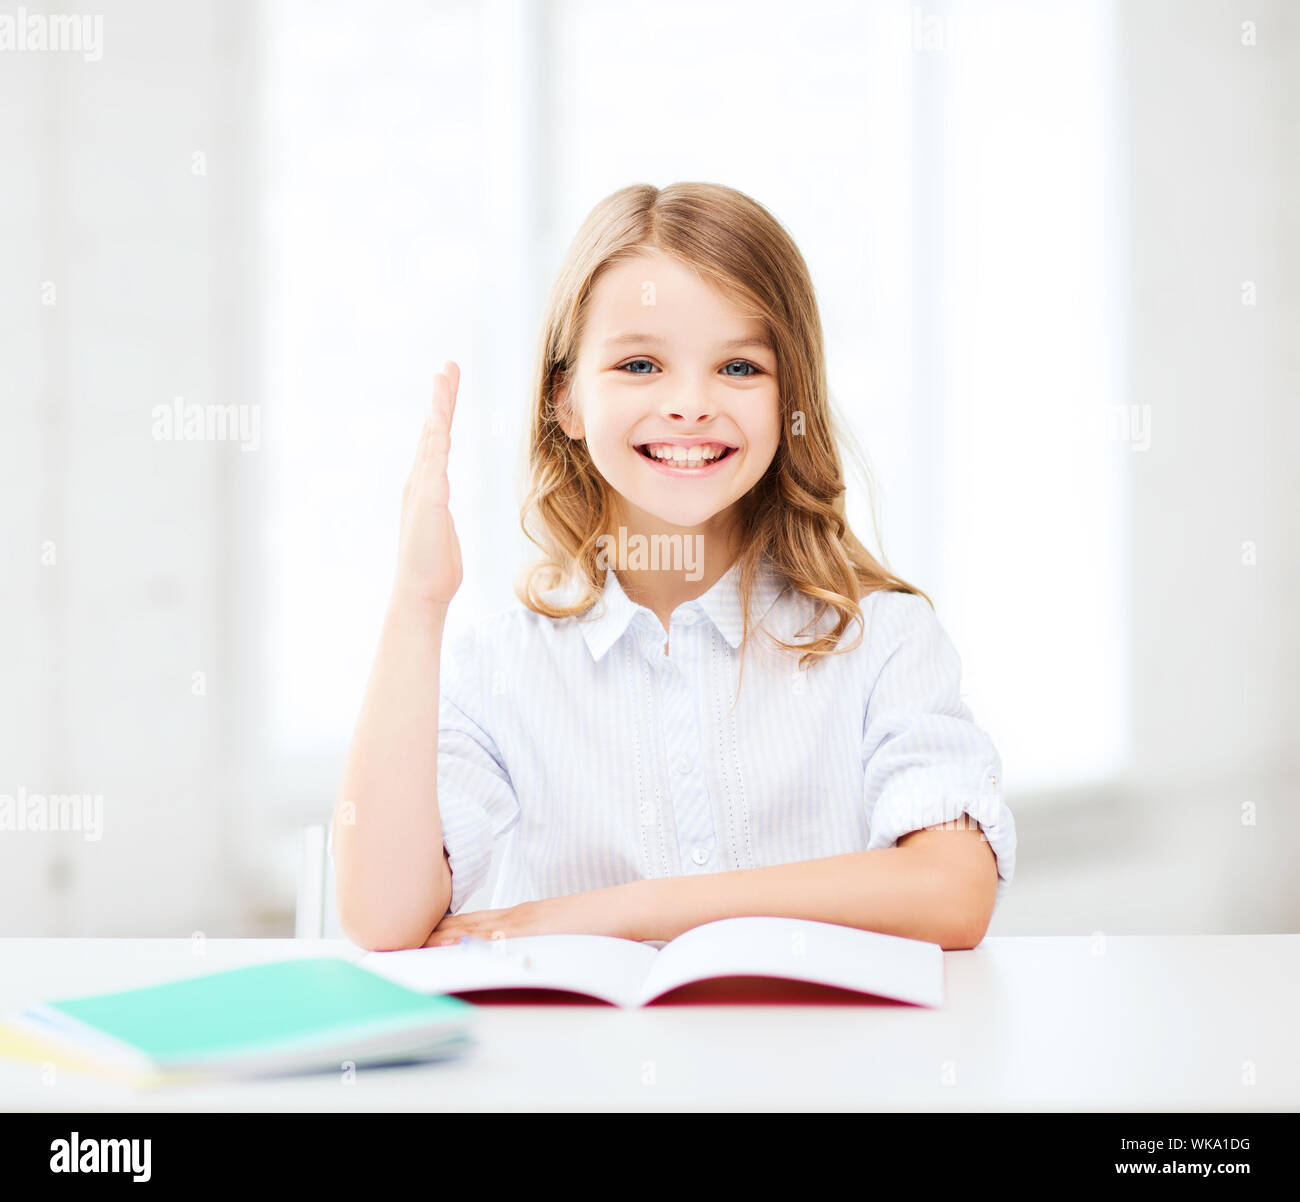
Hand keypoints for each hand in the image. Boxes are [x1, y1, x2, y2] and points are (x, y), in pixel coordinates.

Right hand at [393, 362, 462, 607]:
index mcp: (427, 488)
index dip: (441, 414)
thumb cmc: (435, 570)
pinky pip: (434, 462)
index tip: (447, 388)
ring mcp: (422, 490)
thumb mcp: (443, 534)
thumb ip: (441, 519)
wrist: (421, 593)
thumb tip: (440, 517)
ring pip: (431, 438)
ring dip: (439, 407)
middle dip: (440, 398)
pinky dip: (437, 438)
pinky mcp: (428, 501)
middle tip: (447, 367)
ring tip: (444, 378)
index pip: (435, 442)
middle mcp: (420, 483)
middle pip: (431, 430)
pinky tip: (442, 419)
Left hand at [423, 881, 651, 945]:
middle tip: (396, 936)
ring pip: (472, 929)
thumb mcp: (552, 930)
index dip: (436, 927)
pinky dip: (472, 941)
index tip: (409, 931)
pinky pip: (496, 937)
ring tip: (410, 941)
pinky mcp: (535, 930)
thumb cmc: (592, 922)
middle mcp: (513, 917)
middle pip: (461, 923)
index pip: (466, 922)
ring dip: (441, 936)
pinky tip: (453, 945)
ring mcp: (523, 922)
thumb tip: (502, 950)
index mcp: (515, 917)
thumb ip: (527, 937)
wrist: (621, 909)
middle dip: (428, 932)